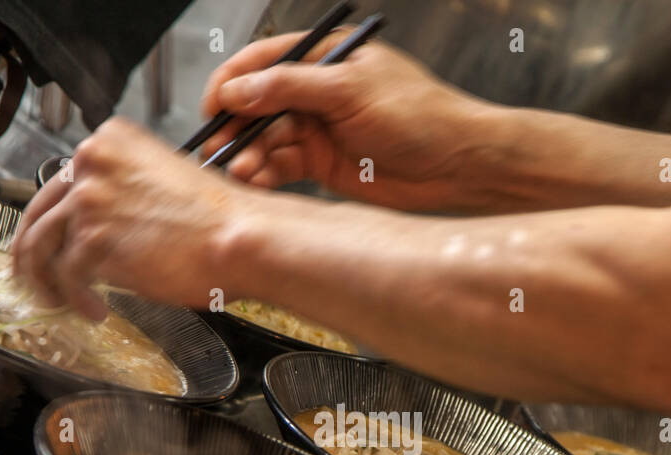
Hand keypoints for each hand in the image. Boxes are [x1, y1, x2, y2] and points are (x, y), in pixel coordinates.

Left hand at [12, 118, 247, 318]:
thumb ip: (121, 197)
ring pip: (41, 245)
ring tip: (59, 300)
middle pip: (39, 211)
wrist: (242, 238)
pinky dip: (77, 299)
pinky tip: (95, 310)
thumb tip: (97, 234)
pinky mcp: (93, 239)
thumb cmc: (220, 222)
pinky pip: (67, 276)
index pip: (61, 181)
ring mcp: (89, 199)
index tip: (47, 241)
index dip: (50, 219)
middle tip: (33, 276)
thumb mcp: (162, 185)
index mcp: (111, 140)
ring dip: (47, 281)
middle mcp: (92, 161)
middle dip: (30, 252)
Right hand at [199, 32, 487, 209]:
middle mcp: (317, 91)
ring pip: (267, 139)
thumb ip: (291, 87)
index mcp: (325, 58)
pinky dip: (265, 174)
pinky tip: (255, 180)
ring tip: (239, 170)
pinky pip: (281, 166)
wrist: (457, 165)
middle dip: (234, 125)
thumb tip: (239, 89)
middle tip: (216, 147)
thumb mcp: (350, 90)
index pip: (263, 61)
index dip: (232, 82)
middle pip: (258, 104)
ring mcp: (319, 129)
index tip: (212, 106)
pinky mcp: (322, 164)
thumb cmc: (421, 115)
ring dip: (248, 154)